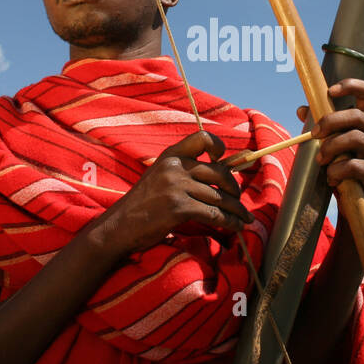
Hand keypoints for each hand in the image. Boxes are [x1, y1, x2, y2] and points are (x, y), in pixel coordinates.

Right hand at [96, 130, 254, 254]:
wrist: (119, 227)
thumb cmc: (142, 204)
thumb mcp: (160, 176)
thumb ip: (184, 171)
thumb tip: (222, 174)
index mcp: (170, 155)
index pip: (202, 137)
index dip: (218, 146)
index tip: (223, 161)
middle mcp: (175, 167)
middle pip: (220, 172)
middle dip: (234, 189)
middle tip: (239, 200)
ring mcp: (177, 187)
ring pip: (220, 197)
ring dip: (236, 210)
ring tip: (244, 219)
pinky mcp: (179, 208)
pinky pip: (214, 214)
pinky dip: (229, 222)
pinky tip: (234, 227)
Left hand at [296, 78, 363, 228]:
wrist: (358, 206)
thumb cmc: (342, 170)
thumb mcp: (330, 146)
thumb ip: (320, 128)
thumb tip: (301, 109)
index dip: (352, 86)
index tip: (331, 91)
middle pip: (357, 115)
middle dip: (331, 121)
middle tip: (313, 134)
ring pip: (355, 138)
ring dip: (330, 147)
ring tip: (320, 161)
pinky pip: (354, 165)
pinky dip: (337, 171)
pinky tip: (331, 179)